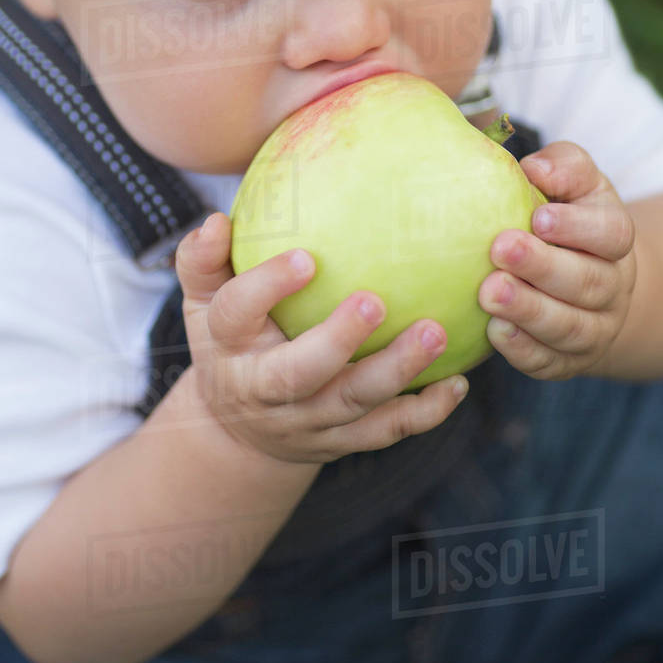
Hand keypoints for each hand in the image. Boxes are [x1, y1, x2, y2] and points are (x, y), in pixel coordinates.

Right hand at [174, 212, 468, 464]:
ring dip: (396, 372)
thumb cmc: (229, 341)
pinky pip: (386, 431)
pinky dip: (425, 411)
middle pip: (297, 374)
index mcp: (227, 345)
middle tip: (376, 301)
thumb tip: (217, 220)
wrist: (239, 431)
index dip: (267, 288)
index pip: (236, 315)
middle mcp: (264, 389)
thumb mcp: (203, 302)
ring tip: (436, 333)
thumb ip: (204, 260)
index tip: (306, 257)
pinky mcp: (341, 442)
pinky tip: (458, 381)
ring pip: (351, 403)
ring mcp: (305, 421)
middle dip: (338, 341)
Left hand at [478, 142, 636, 379]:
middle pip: (587, 282)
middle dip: (542, 267)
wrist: (587, 284)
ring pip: (569, 327)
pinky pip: (549, 362)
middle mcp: (611, 286)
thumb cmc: (564, 219)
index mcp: (614, 238)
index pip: (610, 234)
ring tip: (489, 293)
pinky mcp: (568, 361)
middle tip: (500, 249)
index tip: (537, 216)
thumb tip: (534, 169)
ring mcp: (594, 328)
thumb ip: (561, 168)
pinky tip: (494, 331)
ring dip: (528, 311)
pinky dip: (522, 350)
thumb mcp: (575, 184)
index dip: (577, 228)